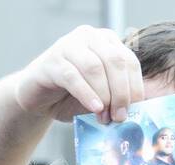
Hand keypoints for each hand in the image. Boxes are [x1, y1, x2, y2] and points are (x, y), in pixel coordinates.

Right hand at [14, 24, 143, 123]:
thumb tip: (137, 110)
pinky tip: (94, 108)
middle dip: (120, 92)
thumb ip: (115, 97)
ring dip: (103, 95)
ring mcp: (69, 45)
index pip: (128, 60)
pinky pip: (73, 77)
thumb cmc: (70, 97)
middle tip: (120, 116)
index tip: (137, 110)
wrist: (37, 99)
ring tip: (105, 117)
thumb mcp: (99, 96)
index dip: (135, 87)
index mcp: (106, 41)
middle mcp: (89, 37)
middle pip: (114, 61)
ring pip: (94, 68)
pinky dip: (86, 94)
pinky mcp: (52, 61)